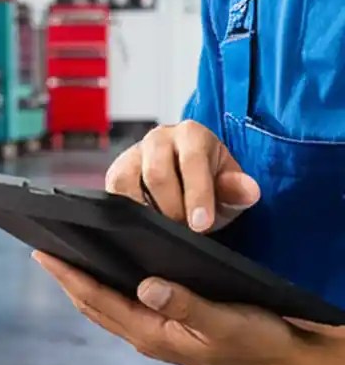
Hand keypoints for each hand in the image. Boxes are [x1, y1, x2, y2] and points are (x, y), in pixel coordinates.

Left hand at [34, 251, 344, 364]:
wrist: (290, 362)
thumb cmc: (260, 343)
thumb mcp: (225, 323)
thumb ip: (186, 305)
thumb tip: (147, 284)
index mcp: (154, 334)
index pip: (97, 299)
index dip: (67, 276)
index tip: (41, 253)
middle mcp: (149, 334)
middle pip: (94, 302)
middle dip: (67, 276)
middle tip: (43, 248)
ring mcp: (159, 333)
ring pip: (109, 304)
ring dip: (85, 282)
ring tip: (66, 255)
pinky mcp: (172, 328)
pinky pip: (128, 305)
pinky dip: (111, 286)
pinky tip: (111, 268)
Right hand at [105, 121, 260, 232]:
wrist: (186, 182)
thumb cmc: (211, 184)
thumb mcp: (230, 190)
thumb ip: (237, 190)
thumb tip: (249, 190)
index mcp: (192, 134)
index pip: (192, 162)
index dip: (197, 195)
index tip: (201, 224)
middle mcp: (159, 137)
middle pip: (157, 174)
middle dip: (172, 208)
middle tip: (186, 231)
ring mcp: (133, 153)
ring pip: (130, 183)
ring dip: (149, 211)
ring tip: (167, 225)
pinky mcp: (116, 171)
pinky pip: (116, 193)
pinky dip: (131, 211)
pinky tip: (148, 220)